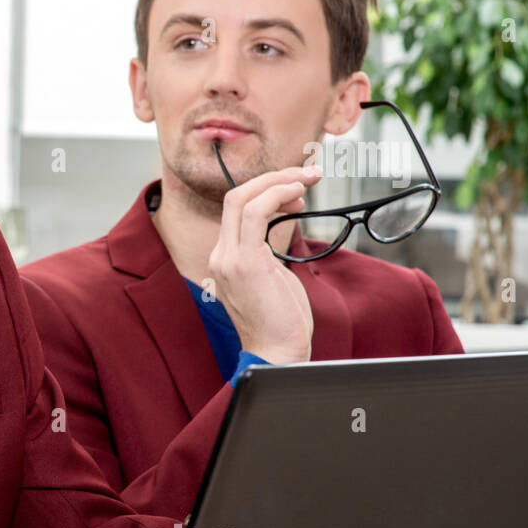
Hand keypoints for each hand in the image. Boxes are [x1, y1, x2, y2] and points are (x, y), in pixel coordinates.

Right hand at [208, 164, 322, 363]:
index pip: (237, 209)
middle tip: (304, 174)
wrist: (276, 353)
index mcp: (224, 258)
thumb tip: (284, 221)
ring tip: (306, 180)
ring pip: (242, 198)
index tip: (296, 187)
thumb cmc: (280, 321)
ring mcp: (228, 258)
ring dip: (278, 181)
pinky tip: (298, 194)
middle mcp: (220, 255)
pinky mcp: (245, 262)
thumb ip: (268, 249)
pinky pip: (256, 213)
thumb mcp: (272, 276)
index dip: (266, 189)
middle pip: (235, 196)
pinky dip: (277, 195)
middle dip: (273, 177)